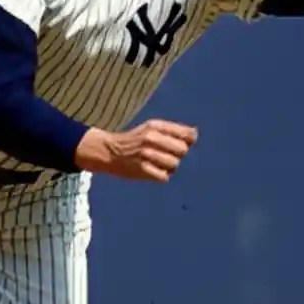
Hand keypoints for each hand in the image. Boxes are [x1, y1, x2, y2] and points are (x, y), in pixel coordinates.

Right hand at [75, 119, 197, 181]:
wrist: (109, 151)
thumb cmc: (135, 140)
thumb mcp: (151, 128)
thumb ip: (173, 130)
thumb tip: (195, 133)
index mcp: (155, 126)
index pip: (186, 134)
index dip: (189, 141)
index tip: (183, 144)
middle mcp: (151, 138)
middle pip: (182, 150)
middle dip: (178, 155)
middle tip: (168, 155)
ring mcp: (146, 154)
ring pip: (175, 164)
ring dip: (170, 167)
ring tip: (159, 164)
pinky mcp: (142, 170)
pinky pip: (164, 176)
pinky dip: (162, 176)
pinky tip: (154, 172)